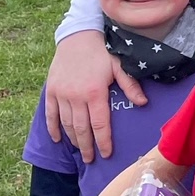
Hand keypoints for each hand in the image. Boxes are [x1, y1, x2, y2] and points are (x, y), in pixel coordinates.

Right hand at [45, 32, 144, 163]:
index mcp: (95, 92)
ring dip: (73, 140)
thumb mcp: (120, 66)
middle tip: (91, 159)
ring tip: (81, 150)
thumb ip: (130, 86)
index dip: (103, 142)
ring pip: (66, 124)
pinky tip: (58, 139)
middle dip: (87, 147)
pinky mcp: (51, 90)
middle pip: (81, 129)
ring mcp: (61, 94)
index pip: (100, 125)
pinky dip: (53, 128)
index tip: (106, 155)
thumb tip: (143, 103)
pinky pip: (51, 114)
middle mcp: (76, 96)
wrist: (78, 35)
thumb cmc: (103, 51)